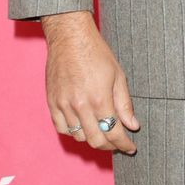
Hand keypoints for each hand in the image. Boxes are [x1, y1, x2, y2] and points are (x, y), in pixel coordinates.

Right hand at [41, 12, 140, 153]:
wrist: (69, 37)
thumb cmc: (96, 53)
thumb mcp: (118, 76)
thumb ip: (124, 104)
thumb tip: (132, 125)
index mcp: (99, 99)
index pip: (114, 133)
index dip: (124, 144)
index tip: (130, 147)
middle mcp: (80, 105)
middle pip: (96, 140)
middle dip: (110, 146)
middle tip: (118, 143)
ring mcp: (63, 105)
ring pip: (79, 137)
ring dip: (92, 139)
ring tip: (101, 132)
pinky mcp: (52, 102)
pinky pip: (62, 128)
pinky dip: (74, 132)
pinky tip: (83, 126)